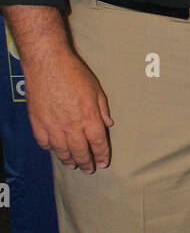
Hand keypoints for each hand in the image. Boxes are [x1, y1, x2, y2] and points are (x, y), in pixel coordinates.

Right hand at [24, 48, 112, 172]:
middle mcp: (72, 125)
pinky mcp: (37, 122)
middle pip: (80, 151)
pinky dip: (50, 148)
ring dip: (68, 159)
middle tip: (89, 169)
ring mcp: (53, 125)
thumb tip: (108, 124)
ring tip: (73, 165)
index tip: (103, 163)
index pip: (98, 143)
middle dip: (86, 162)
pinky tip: (54, 150)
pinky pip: (44, 142)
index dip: (102, 155)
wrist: (47, 63)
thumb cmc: (74, 73)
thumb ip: (102, 109)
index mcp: (89, 117)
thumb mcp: (96, 89)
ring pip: (61, 150)